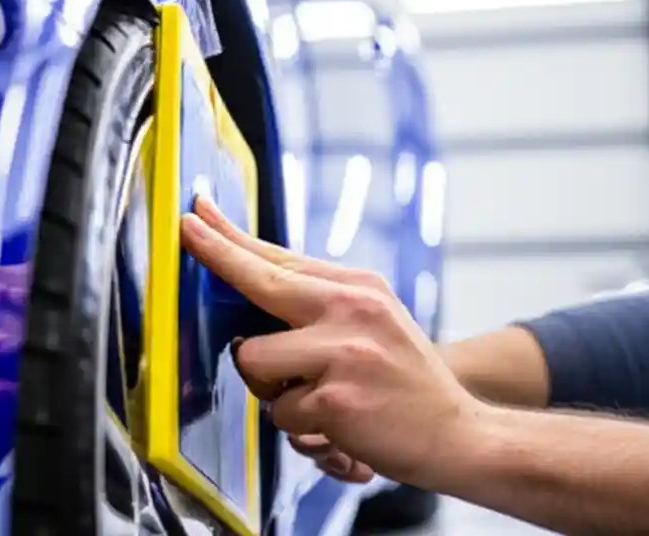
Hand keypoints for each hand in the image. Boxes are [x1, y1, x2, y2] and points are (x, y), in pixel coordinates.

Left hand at [182, 197, 488, 488]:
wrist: (461, 434)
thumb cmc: (406, 383)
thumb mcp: (372, 322)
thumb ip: (317, 304)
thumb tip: (252, 284)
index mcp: (357, 288)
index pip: (279, 256)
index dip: (228, 236)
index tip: (195, 213)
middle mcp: (351, 310)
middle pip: (259, 280)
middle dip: (214, 254)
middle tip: (186, 230)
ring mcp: (343, 353)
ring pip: (254, 361)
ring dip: (272, 388)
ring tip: (315, 397)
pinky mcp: (335, 399)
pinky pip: (280, 412)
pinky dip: (300, 428)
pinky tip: (336, 426)